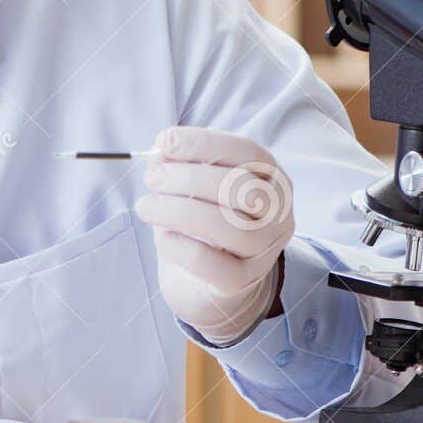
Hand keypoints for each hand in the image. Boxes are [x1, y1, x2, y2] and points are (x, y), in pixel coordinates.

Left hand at [134, 125, 292, 345]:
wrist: (204, 280)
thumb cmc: (200, 221)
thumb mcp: (190, 186)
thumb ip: (178, 163)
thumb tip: (161, 150)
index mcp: (270, 179)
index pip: (248, 153)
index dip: (205, 144)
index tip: (164, 141)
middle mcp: (277, 214)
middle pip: (243, 189)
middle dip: (188, 178)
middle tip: (152, 178)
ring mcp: (264, 251)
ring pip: (232, 228)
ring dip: (180, 212)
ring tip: (146, 206)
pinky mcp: (242, 282)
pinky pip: (215, 265)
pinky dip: (183, 248)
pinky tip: (163, 238)